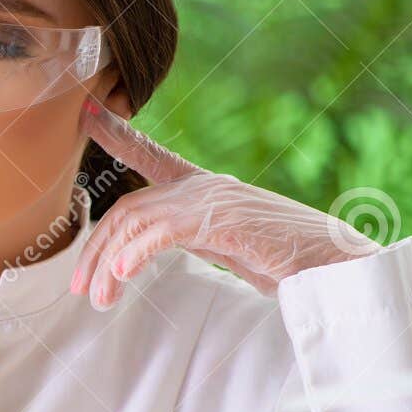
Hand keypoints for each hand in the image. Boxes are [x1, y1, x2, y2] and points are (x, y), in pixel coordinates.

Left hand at [69, 102, 381, 309]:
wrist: (333, 264)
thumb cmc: (281, 258)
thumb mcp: (222, 243)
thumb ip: (186, 235)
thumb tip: (140, 252)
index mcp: (202, 186)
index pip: (149, 154)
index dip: (116, 132)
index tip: (87, 111)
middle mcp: (202, 185)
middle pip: (127, 208)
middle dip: (95, 249)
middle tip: (79, 289)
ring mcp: (212, 199)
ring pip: (137, 223)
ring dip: (109, 265)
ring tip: (98, 299)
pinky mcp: (222, 220)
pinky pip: (163, 232)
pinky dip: (136, 253)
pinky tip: (121, 275)